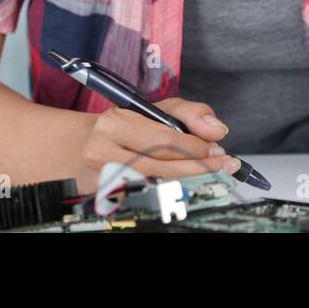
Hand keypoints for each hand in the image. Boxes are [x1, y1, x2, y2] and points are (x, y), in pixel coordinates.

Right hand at [72, 97, 237, 194]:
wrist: (85, 148)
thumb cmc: (128, 127)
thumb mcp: (158, 109)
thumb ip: (192, 113)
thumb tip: (217, 130)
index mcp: (115, 122)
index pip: (161, 138)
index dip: (194, 147)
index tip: (218, 149)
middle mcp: (102, 150)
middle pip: (160, 165)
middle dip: (198, 165)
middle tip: (223, 163)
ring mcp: (102, 177)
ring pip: (156, 182)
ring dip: (189, 178)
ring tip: (211, 171)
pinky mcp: (107, 197)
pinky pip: (148, 194)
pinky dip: (173, 188)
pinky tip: (189, 182)